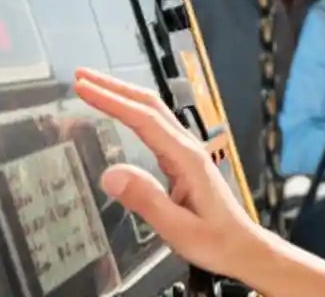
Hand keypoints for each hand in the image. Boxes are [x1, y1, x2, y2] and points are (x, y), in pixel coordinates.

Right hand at [71, 67, 260, 277]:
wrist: (242, 248)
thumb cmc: (215, 240)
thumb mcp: (177, 228)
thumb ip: (145, 200)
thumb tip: (111, 174)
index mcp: (187, 158)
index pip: (144, 119)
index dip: (112, 100)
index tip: (84, 88)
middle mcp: (188, 149)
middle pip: (150, 106)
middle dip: (114, 87)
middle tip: (82, 76)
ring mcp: (187, 153)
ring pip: (153, 113)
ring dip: (123, 96)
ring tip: (94, 88)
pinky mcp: (184, 162)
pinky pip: (155, 127)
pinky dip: (133, 112)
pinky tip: (122, 113)